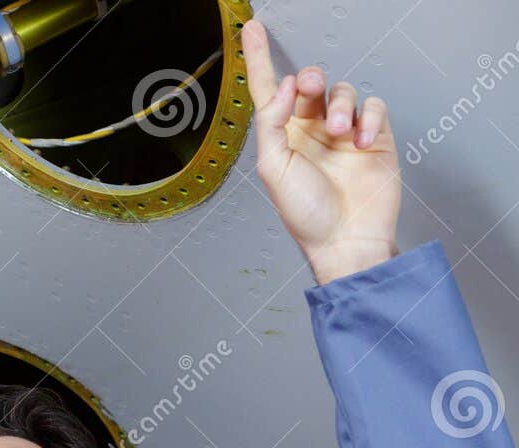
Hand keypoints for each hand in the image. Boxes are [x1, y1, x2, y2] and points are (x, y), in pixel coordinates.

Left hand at [242, 19, 401, 283]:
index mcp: (281, 137)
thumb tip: (282, 89)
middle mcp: (310, 131)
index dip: (258, 60)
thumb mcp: (274, 171)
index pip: (268, 91)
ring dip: (341, 106)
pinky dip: (367, 118)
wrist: (347, 239)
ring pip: (342, 92)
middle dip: (310, 79)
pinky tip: (361, 142)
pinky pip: (373, 106)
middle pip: (310, 84)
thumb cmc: (307, 214)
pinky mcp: (373, 136)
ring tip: (339, 133)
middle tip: (310, 88)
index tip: (252, 31)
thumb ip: (271, 126)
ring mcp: (342, 133)